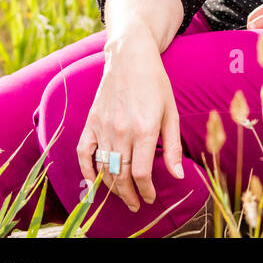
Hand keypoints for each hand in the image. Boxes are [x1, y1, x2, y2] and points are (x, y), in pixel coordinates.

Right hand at [76, 29, 183, 212]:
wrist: (130, 58)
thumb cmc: (156, 84)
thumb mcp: (172, 113)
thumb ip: (174, 147)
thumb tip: (178, 175)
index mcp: (145, 129)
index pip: (140, 173)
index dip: (145, 190)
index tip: (150, 198)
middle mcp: (122, 131)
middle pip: (121, 175)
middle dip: (129, 195)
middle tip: (136, 204)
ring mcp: (103, 127)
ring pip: (104, 168)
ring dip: (113, 187)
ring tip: (122, 196)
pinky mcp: (91, 122)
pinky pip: (84, 153)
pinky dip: (86, 171)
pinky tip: (94, 183)